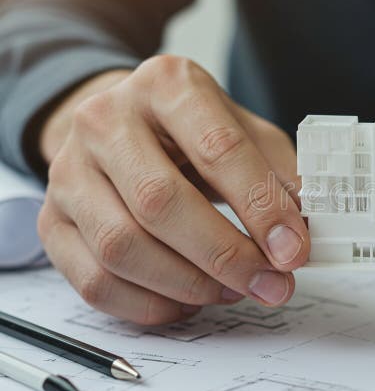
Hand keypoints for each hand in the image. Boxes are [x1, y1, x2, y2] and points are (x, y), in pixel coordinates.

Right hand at [36, 55, 309, 324]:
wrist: (120, 125)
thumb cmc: (191, 130)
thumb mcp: (243, 130)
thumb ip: (278, 172)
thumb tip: (306, 229)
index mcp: (167, 84)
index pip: (217, 148)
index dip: (261, 206)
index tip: (293, 249)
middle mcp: (107, 120)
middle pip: (161, 203)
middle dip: (226, 255)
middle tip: (270, 283)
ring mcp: (69, 171)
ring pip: (123, 248)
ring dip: (190, 284)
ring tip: (233, 290)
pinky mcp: (52, 220)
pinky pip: (95, 281)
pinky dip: (150, 305)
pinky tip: (189, 301)